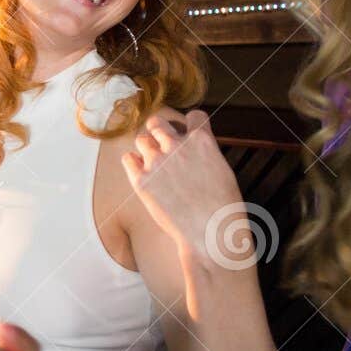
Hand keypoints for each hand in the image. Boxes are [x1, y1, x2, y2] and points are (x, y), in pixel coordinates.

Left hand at [120, 109, 241, 260]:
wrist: (210, 233)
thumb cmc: (221, 208)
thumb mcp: (222, 170)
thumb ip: (204, 153)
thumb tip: (193, 147)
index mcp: (202, 141)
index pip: (193, 116)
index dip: (190, 125)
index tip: (187, 134)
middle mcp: (177, 146)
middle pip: (158, 122)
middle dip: (160, 131)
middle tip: (164, 148)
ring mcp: (157, 162)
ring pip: (141, 139)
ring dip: (146, 149)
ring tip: (155, 165)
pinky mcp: (141, 180)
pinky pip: (128, 158)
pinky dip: (133, 163)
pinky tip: (143, 174)